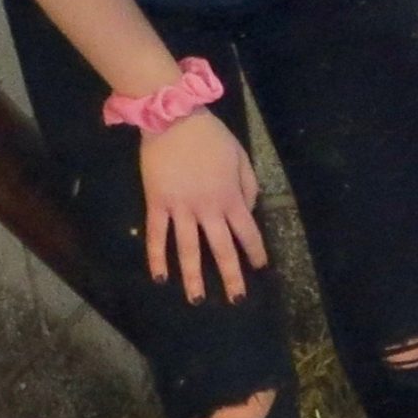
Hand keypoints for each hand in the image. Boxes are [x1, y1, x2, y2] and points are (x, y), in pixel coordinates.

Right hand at [138, 110, 267, 302]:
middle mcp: (208, 208)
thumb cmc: (210, 136)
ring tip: (197, 300)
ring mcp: (180, 208)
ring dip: (193, 276)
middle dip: (230, 276)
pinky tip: (160, 277)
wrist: (173, 118)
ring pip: (188, 249)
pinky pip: (157, 235)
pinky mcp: (157, 203)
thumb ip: (248, 185)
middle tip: (236, 300)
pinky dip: (157, 257)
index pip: (247, 231)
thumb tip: (249, 210)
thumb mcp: (240, 156)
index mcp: (231, 196)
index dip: (255, 252)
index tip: (260, 269)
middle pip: (221, 248)